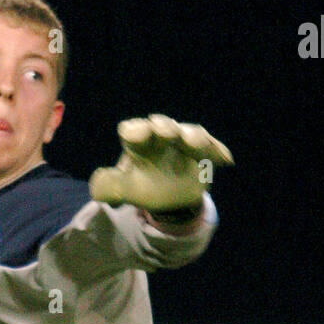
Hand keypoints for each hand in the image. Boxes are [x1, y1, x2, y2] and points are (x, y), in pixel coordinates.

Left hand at [89, 114, 232, 212]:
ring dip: (192, 136)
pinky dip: (218, 152)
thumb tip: (97, 188)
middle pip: (162, 126)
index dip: (135, 132)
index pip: (133, 131)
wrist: (169, 197)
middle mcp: (162, 137)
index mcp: (139, 142)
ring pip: (190, 133)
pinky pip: (212, 149)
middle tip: (165, 131)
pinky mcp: (204, 154)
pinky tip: (226, 159)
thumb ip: (110, 187)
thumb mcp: (125, 190)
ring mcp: (185, 143)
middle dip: (164, 127)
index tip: (136, 137)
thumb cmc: (144, 186)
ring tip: (194, 142)